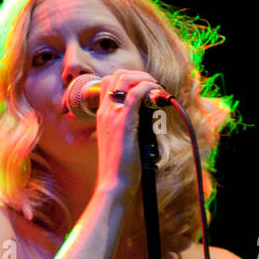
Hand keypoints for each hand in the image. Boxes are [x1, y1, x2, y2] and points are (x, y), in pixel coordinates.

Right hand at [92, 69, 166, 196]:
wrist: (113, 183)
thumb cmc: (120, 168)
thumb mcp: (122, 141)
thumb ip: (130, 126)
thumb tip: (148, 118)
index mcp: (102, 115)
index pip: (108, 82)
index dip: (127, 79)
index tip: (144, 88)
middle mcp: (104, 111)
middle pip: (117, 75)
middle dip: (138, 75)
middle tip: (154, 85)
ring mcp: (112, 114)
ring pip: (125, 79)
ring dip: (144, 78)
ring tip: (157, 88)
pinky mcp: (123, 121)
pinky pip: (136, 92)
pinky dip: (149, 88)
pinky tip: (157, 94)